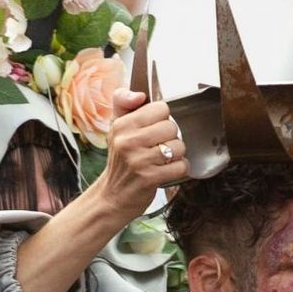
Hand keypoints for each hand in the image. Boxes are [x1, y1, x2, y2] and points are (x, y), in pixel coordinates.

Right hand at [97, 90, 187, 228]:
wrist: (112, 197)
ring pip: (178, 147)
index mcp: (122, 124)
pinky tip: (168, 171)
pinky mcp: (149, 178)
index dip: (162, 119)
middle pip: (172, 127)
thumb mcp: (116, 127)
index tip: (154, 130)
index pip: (160, 108)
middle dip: (171, 138)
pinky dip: (179, 169)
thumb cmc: (120, 160)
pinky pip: (180, 166)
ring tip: (163, 160)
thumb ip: (123, 102)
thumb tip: (139, 95)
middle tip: (160, 147)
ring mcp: (139, 160)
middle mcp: (128, 141)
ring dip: (176, 155)